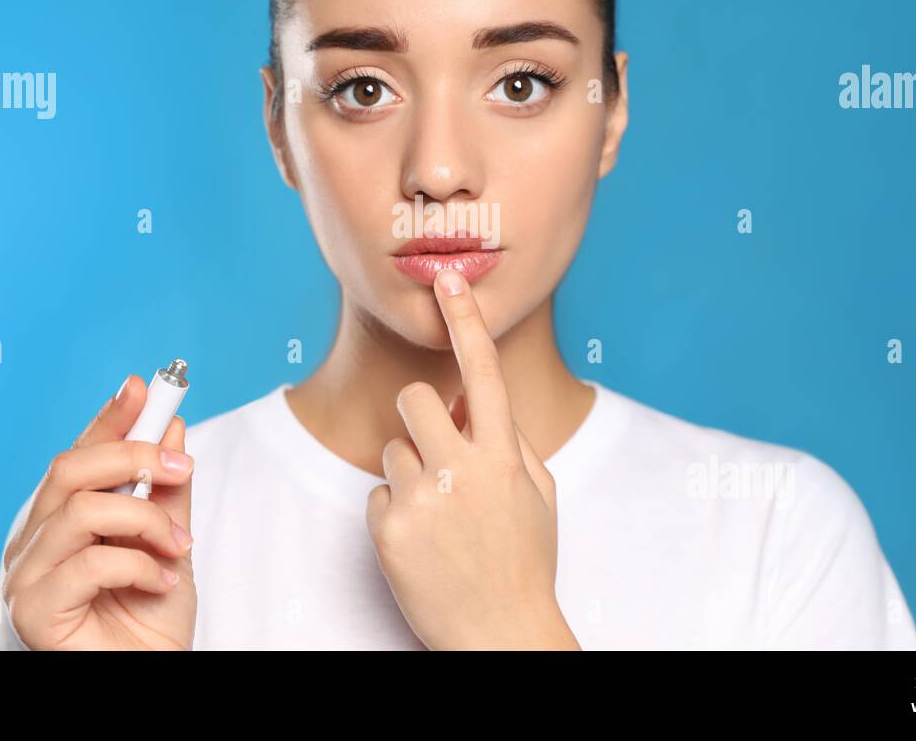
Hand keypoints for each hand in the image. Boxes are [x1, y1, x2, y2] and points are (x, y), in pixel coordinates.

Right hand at [1, 375, 197, 648]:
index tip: (145, 387)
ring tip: (178, 547)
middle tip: (182, 466)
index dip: (109, 418)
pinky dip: (137, 564)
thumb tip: (171, 426)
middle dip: (134, 455)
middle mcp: (34, 542)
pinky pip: (89, 563)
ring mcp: (27, 575)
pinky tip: (160, 581)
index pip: (79, 454)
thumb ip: (167, 490)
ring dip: (145, 519)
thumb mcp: (171, 542)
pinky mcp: (33, 610)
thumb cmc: (151, 620)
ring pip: (81, 511)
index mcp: (60, 520)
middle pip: (69, 470)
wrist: (151, 675)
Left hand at [365, 267, 579, 649]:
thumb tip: (472, 400)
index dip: (466, 321)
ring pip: (392, 447)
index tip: (447, 279)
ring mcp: (422, 500)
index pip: (485, 373)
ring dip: (409, 471)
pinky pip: (376, 492)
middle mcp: (463, 470)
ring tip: (437, 516)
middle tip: (436, 451)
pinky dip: (393, 511)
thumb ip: (509, 441)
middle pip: (415, 399)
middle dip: (420, 417)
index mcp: (506, 457)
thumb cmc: (524, 561)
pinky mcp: (388, 529)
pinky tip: (421, 541)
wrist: (501, 635)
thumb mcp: (538, 495)